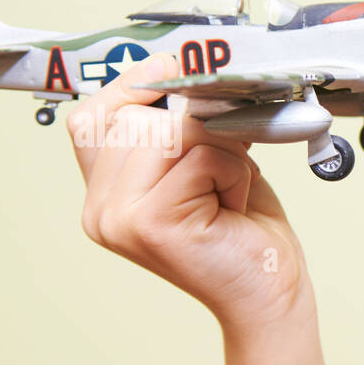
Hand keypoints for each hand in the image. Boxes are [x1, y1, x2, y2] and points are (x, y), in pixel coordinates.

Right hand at [67, 53, 312, 332]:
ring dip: (219, 151)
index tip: (175, 70)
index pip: (94, 118)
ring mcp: (118, 218)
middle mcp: (100, 209)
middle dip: (196, 126)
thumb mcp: (204, 165)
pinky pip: (198, 156)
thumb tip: (184, 69)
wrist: (270, 294)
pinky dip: (232, 172)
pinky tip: (235, 206)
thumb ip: (179, 128)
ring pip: (169, 132)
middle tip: (229, 161)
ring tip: (229, 190)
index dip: (134, 86)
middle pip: (136, 118)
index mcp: (104, 195)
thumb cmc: (244, 232)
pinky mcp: (149, 223)